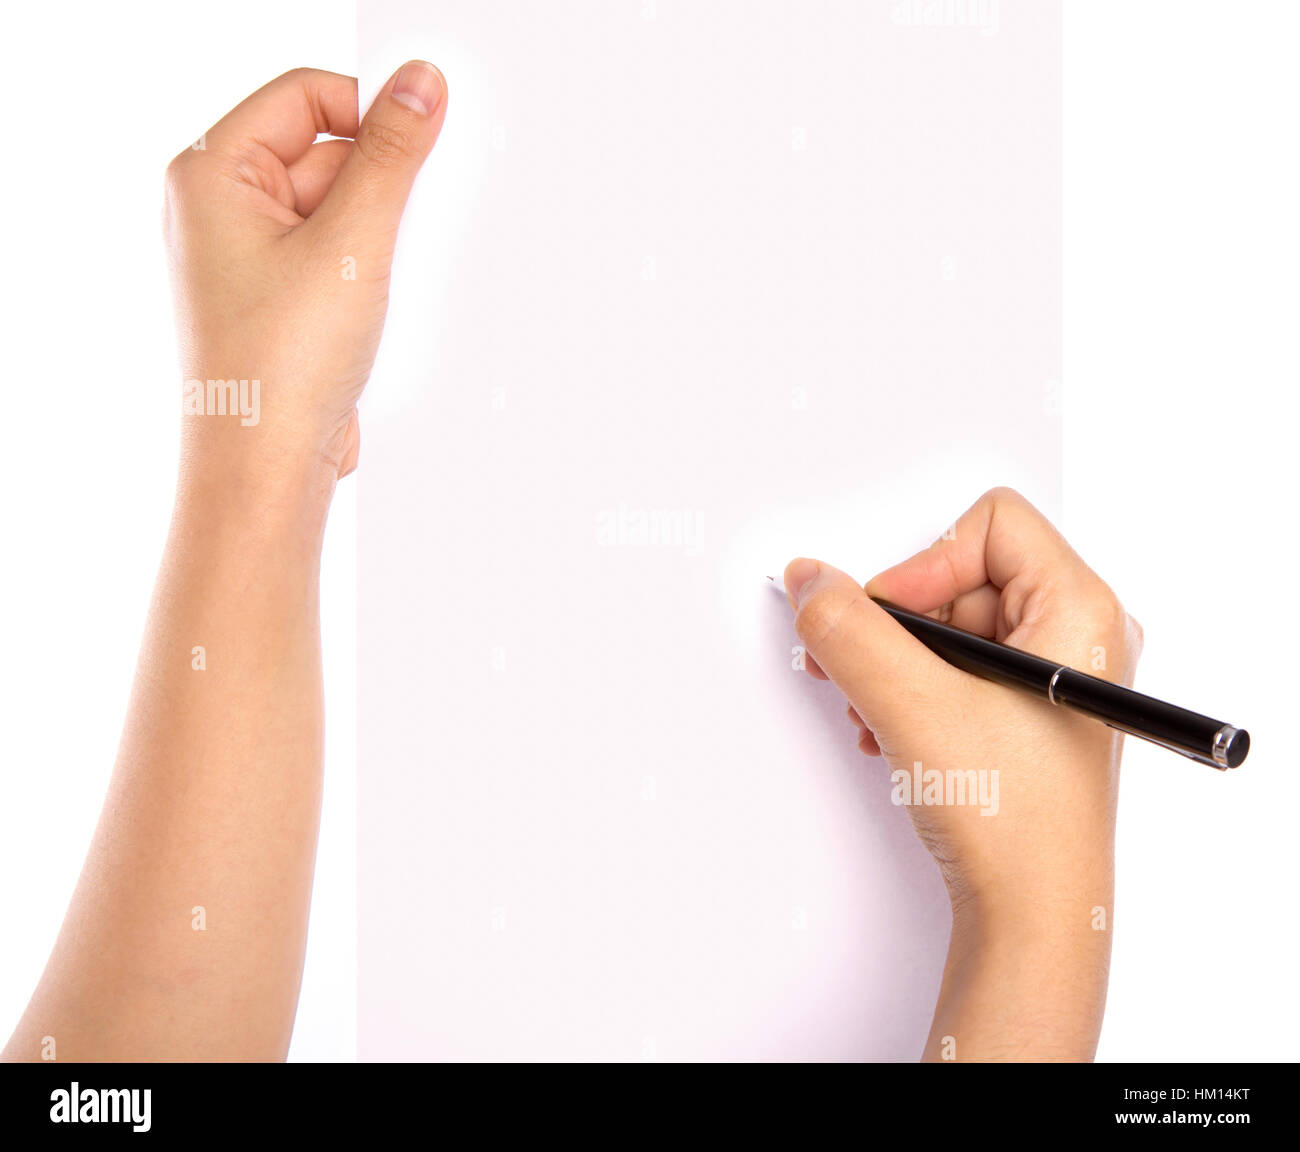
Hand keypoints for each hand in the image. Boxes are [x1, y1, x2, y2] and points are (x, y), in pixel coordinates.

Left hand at [164, 62, 446, 509]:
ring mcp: (249, 258)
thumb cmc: (279, 366)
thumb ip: (391, 155)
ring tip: (372, 286)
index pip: (304, 96)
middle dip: (376, 189)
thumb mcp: (352, 241)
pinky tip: (372, 310)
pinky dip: (367, 272)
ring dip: (376, 238)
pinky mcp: (280, 301)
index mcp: (211, 175)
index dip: (368, 108)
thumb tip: (417, 87)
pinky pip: (336, 256)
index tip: (423, 130)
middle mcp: (220, 211)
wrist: (268, 467)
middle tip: (395, 233)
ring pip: (337, 210)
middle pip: (324, 154)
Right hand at [784, 487, 1142, 1059]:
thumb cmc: (1016, 822)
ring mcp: (1053, 679)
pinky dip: (911, 690)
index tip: (890, 618)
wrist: (1031, 919)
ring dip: (896, 661)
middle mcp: (1079, 636)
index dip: (926, 561)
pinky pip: (956, 667)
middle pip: (964, 573)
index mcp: (1081, 612)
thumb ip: (850, 629)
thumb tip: (811, 581)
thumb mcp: (913, 705)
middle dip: (899, 621)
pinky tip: (888, 728)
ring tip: (873, 705)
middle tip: (860, 660)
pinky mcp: (1026, 714)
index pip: (991, 523)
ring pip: (951, 625)